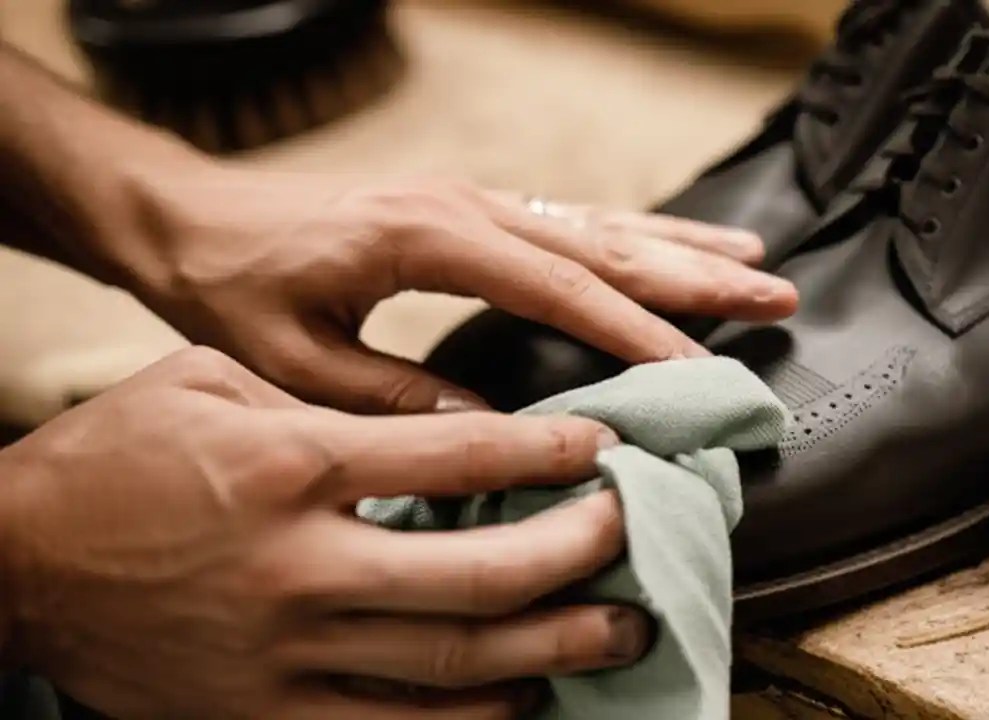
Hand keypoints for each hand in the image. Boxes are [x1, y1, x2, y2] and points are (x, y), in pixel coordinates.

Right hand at [0, 347, 650, 719]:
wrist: (13, 564)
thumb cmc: (114, 458)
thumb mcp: (205, 381)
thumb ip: (321, 395)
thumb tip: (431, 422)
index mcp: (293, 463)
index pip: (458, 454)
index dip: (549, 450)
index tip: (602, 446)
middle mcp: (300, 563)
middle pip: (480, 572)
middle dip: (577, 553)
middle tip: (629, 534)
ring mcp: (285, 650)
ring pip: (451, 662)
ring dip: (552, 645)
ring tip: (618, 627)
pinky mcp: (264, 711)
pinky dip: (471, 716)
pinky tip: (522, 694)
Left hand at [116, 161, 796, 413]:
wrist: (190, 217)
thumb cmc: (233, 287)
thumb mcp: (296, 362)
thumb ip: (398, 396)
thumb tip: (497, 431)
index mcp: (430, 236)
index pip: (560, 285)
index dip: (636, 331)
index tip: (699, 369)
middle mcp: (466, 205)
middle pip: (603, 241)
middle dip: (695, 275)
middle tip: (775, 296)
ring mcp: (473, 200)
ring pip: (598, 223)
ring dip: (681, 247)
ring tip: (755, 264)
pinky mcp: (469, 210)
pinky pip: (570, 222)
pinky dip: (632, 239)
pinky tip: (672, 250)